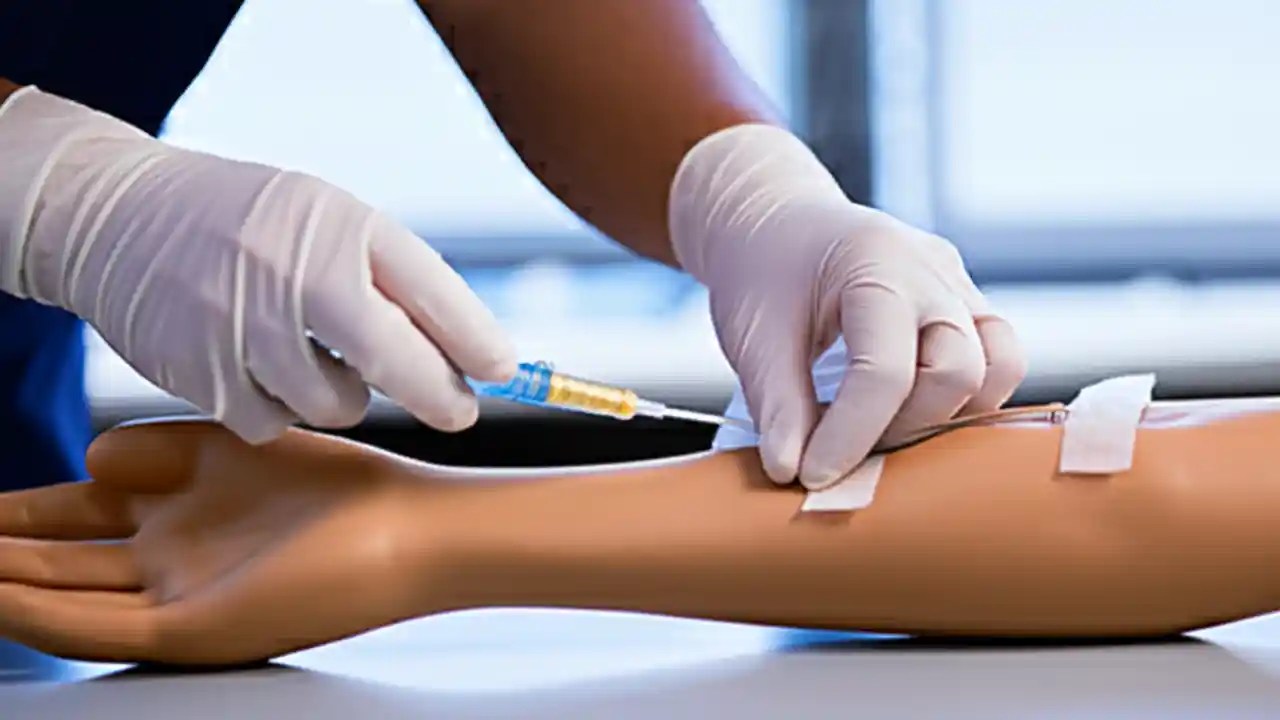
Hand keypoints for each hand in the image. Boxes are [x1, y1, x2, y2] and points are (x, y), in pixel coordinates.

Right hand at [0, 87, 514, 442]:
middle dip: (439, 397)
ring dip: (342, 394)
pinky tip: (259, 364)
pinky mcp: (202, 377)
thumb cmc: (255, 225)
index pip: (433, 294)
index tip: (504, 371)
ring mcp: (246, 328)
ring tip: (313, 353)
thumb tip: (479, 359)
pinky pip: (274, 424)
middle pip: (397, 366)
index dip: (479, 344)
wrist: (119, 216)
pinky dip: (279, 407)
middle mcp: (297, 274)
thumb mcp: (330, 222)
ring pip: (337, 405)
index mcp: (341, 227)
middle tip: (457, 411)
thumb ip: (398, 282)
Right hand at [0, 421, 448, 664]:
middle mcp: (168, 566)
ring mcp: (177, 600)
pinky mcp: (196, 631)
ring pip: (64, 597)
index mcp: (178, 525)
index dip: (17, 517)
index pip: (74, 522)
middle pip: (58, 563)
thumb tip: (91, 456)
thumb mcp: (229, 451)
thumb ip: (155, 450)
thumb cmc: (335, 486)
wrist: (408, 528)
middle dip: (0, 552)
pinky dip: (38, 613)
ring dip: (5, 584)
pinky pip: (98, 627)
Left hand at [670, 124, 1025, 488]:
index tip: (813, 477)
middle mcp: (932, 270)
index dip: (851, 436)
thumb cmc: (762, 269)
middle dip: (906, 428)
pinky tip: (904, 416)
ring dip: (947, 418)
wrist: (777, 221)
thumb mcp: (753, 335)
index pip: (885, 369)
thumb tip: (790, 471)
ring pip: (998, 367)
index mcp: (876, 262)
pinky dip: (960, 402)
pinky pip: (994, 361)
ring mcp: (959, 285)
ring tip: (880, 433)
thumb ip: (776, 404)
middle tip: (845, 448)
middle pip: (959, 369)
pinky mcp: (967, 304)